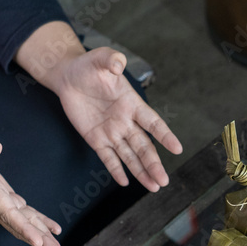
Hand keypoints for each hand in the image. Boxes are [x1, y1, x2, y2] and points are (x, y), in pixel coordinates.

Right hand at [0, 133, 62, 245]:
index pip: (6, 212)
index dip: (22, 226)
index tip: (36, 241)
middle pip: (18, 224)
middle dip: (38, 239)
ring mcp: (1, 205)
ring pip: (23, 224)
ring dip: (42, 237)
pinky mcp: (7, 202)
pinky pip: (25, 216)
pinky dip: (40, 224)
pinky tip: (54, 231)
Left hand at [54, 47, 182, 191]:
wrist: (69, 76)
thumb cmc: (89, 66)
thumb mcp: (101, 58)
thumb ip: (112, 59)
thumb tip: (118, 64)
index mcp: (132, 104)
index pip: (152, 122)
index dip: (164, 135)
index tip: (177, 149)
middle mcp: (126, 122)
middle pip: (143, 146)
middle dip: (154, 164)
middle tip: (164, 180)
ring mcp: (112, 132)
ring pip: (130, 156)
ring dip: (141, 172)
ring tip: (154, 187)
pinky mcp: (96, 139)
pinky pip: (108, 158)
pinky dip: (116, 170)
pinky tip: (125, 182)